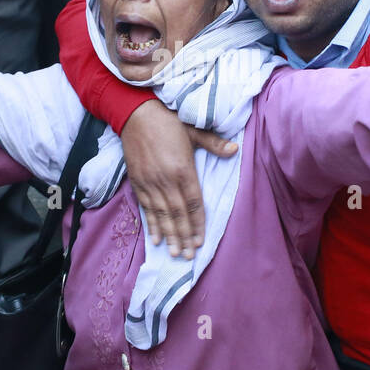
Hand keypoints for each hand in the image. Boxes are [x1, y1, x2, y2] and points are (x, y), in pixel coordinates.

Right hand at [122, 100, 237, 257]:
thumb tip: (234, 150)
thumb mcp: (194, 130)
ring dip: (168, 236)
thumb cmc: (168, 120)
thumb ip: (214, 143)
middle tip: (188, 256)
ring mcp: (150, 182)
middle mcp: (166, 179)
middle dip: (183, 237)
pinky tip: (155, 239)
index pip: (193, 203)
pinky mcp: (137, 181)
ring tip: (174, 254)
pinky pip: (145, 208)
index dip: (198, 224)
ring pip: (161, 215)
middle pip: (177, 214)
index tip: (201, 241)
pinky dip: (151, 224)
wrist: (135, 113)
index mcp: (183, 169)